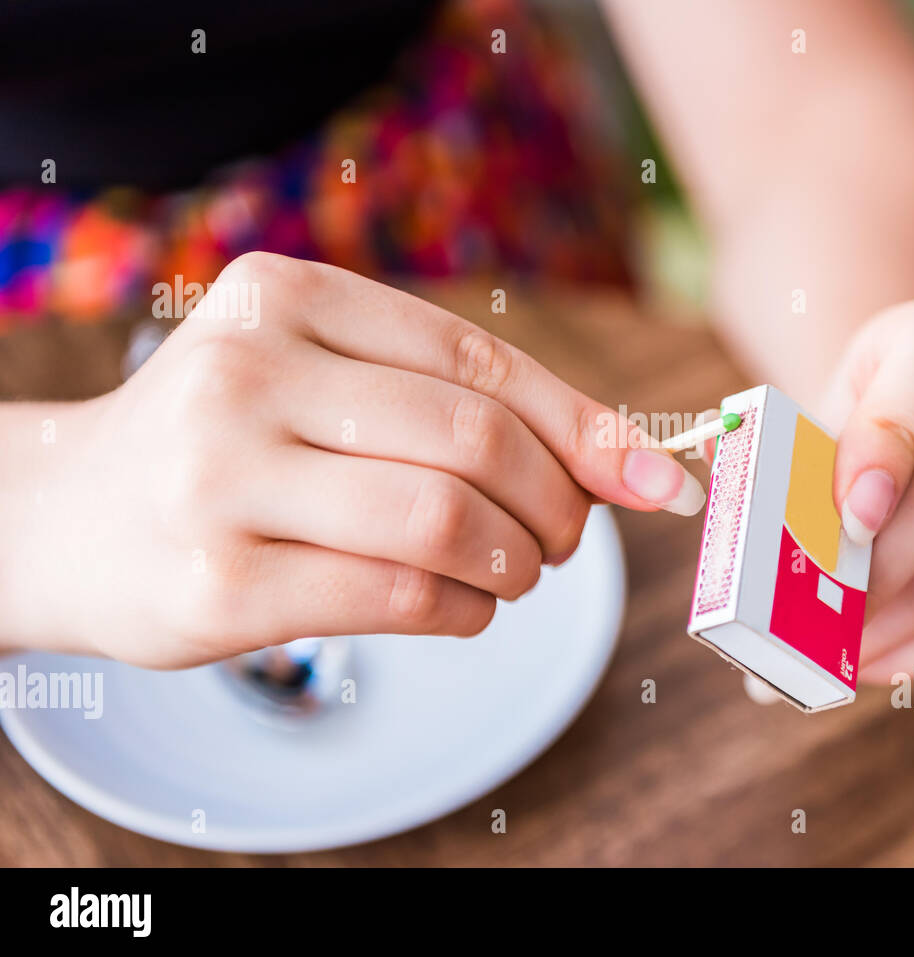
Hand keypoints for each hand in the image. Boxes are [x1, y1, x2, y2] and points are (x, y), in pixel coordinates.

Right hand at [0, 252, 703, 666]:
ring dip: (516, 563)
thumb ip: (464, 404)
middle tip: (563, 538)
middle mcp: (249, 373)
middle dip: (556, 504)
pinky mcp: (219, 583)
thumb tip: (632, 462)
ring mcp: (225, 479)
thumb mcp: (330, 383)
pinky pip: (402, 598)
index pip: (479, 362)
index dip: (587, 427)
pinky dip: (469, 610)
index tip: (657, 479)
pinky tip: (468, 605)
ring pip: (446, 522)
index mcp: (286, 297)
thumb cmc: (234, 444)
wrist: (67, 517)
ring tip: (514, 572)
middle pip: (474, 442)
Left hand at [821, 300, 913, 681]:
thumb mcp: (812, 424)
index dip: (885, 449)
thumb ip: (796, 479)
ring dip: (903, 622)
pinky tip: (892, 663)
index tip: (847, 520)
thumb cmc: (846, 432)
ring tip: (841, 656)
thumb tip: (765, 580)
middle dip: (876, 571)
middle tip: (818, 625)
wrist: (904, 425)